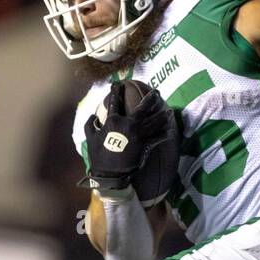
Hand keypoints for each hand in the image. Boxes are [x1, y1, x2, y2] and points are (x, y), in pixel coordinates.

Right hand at [82, 80, 170, 194]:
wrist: (109, 174)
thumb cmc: (98, 156)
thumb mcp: (89, 138)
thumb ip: (89, 125)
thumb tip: (93, 116)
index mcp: (113, 121)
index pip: (114, 102)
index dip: (116, 92)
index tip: (118, 84)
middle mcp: (128, 125)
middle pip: (143, 108)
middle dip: (151, 98)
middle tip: (156, 91)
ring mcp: (138, 135)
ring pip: (155, 122)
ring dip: (163, 115)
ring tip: (168, 111)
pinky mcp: (145, 146)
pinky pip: (158, 138)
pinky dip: (165, 134)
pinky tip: (170, 130)